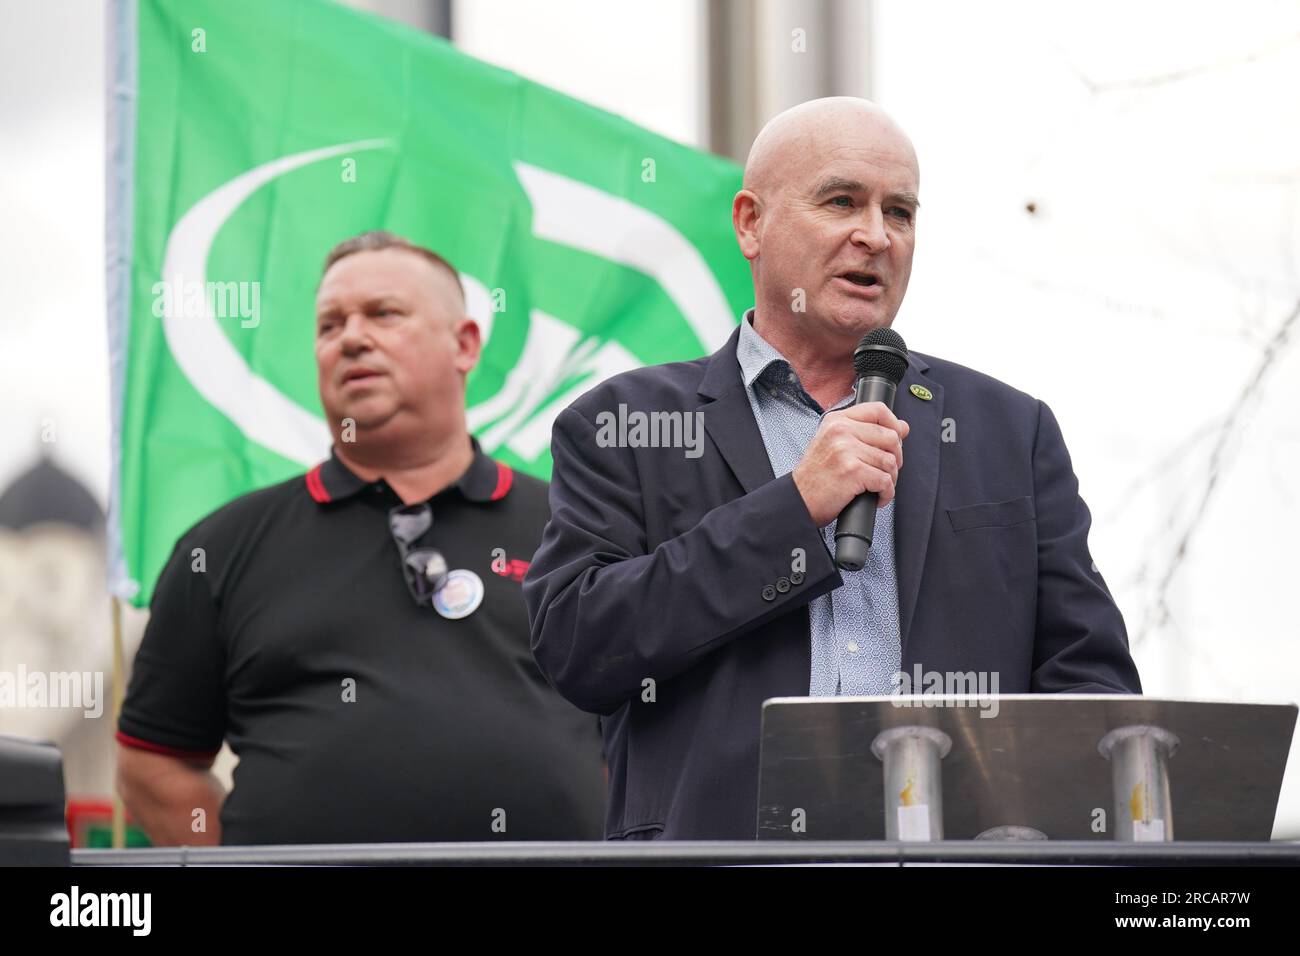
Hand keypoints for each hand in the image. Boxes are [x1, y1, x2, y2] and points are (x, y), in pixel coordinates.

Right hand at [792, 402, 909, 527]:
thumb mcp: (834, 443)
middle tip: (885, 470)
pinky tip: (877, 496)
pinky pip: (885, 480)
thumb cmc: (816, 475)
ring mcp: (846, 450)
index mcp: (837, 421)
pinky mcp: (853, 471)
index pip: (878, 410)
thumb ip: (866, 432)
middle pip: (890, 437)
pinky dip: (886, 493)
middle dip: (895, 458)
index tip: (898, 438)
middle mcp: (841, 431)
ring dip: (890, 479)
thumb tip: (902, 427)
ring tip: (878, 486)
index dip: (894, 424)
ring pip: (890, 461)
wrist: (799, 499)